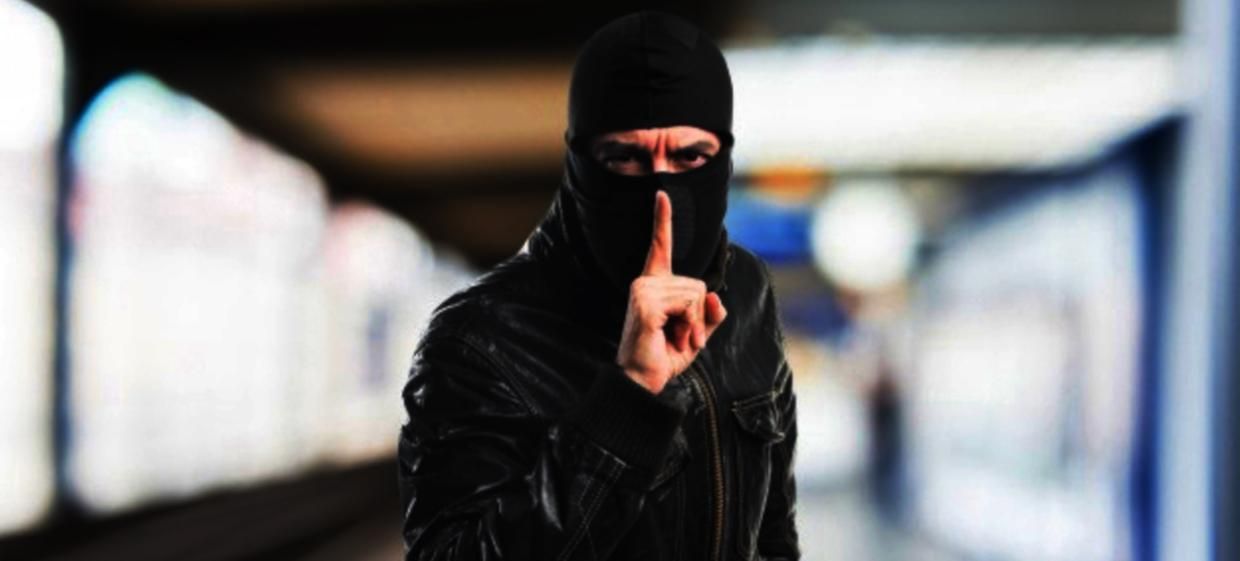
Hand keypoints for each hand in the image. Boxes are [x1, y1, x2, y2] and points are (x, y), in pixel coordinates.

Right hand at [616, 191, 727, 393]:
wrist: (643, 381)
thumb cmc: (664, 357)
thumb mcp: (696, 333)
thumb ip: (710, 314)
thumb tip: (717, 297)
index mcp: (653, 284)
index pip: (659, 246)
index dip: (662, 220)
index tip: (662, 194)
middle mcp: (645, 281)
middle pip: (698, 284)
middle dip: (700, 315)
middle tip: (683, 336)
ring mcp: (643, 290)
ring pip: (696, 294)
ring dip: (696, 323)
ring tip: (677, 339)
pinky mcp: (647, 303)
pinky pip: (689, 305)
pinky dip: (691, 326)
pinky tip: (674, 339)